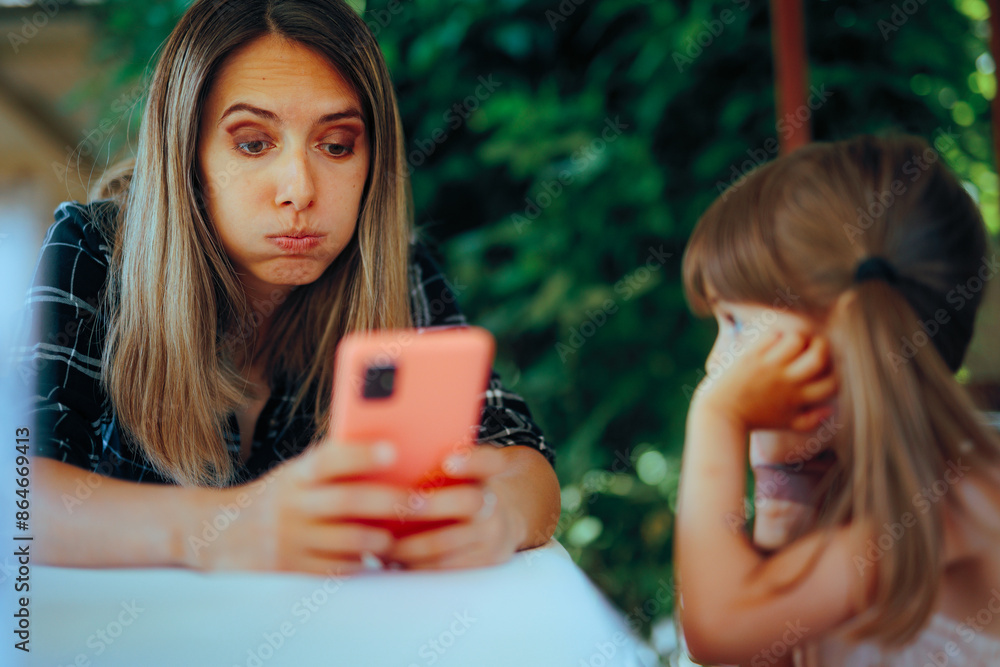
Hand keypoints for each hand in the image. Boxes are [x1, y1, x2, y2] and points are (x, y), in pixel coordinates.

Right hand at [188, 437, 411, 574]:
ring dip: (380, 538)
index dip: (361, 454)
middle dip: (390, 501)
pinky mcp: (290, 569)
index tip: (393, 450)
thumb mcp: (294, 474)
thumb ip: (330, 465)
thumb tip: (387, 445)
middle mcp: (291, 504)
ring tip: (397, 535)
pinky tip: (373, 559)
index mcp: (296, 474)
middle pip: (348, 500)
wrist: (218, 535)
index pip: (330, 458)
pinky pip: (336, 568)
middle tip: (421, 502)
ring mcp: (289, 539)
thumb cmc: (277, 498)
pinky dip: (360, 563)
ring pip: (348, 539)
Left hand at [386, 446, 526, 569]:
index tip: (448, 460)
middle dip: (431, 506)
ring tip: (382, 542)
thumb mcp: (466, 467)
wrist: (505, 520)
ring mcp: (493, 534)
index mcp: (489, 473)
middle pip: (469, 502)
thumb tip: (390, 440)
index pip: (489, 461)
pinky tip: (393, 560)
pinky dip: (417, 565)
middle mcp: (494, 502)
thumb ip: (442, 456)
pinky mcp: (485, 560)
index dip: (471, 460)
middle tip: (398, 507)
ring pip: (450, 543)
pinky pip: (448, 567)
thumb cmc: (466, 488)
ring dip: (412, 545)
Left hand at [693, 331, 836, 431]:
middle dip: (823, 347)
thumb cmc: (754, 419)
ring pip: (796, 341)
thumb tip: (831, 409)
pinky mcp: (751, 356)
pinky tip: (773, 340)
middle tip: (816, 345)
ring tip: (792, 341)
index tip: (826, 369)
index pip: (831, 383)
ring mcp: (768, 367)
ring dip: (798, 338)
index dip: (834, 374)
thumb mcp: (785, 424)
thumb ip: (811, 420)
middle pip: (819, 358)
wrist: (720, 414)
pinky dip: (776, 334)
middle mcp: (786, 382)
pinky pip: (771, 336)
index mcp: (797, 399)